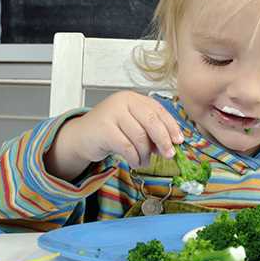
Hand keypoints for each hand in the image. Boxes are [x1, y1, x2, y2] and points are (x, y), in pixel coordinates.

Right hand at [45, 91, 183, 180]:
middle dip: (163, 140)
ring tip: (145, 161)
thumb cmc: (110, 131)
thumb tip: (171, 144)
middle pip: (152, 121)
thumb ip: (150, 130)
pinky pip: (127, 146)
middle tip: (169, 154)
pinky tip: (136, 162)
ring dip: (146, 153)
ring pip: (140, 136)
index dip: (171, 126)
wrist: (80, 137)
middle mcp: (123, 101)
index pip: (158, 110)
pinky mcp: (104, 128)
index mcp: (134, 98)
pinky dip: (135, 157)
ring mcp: (112, 113)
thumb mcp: (132, 126)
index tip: (179, 141)